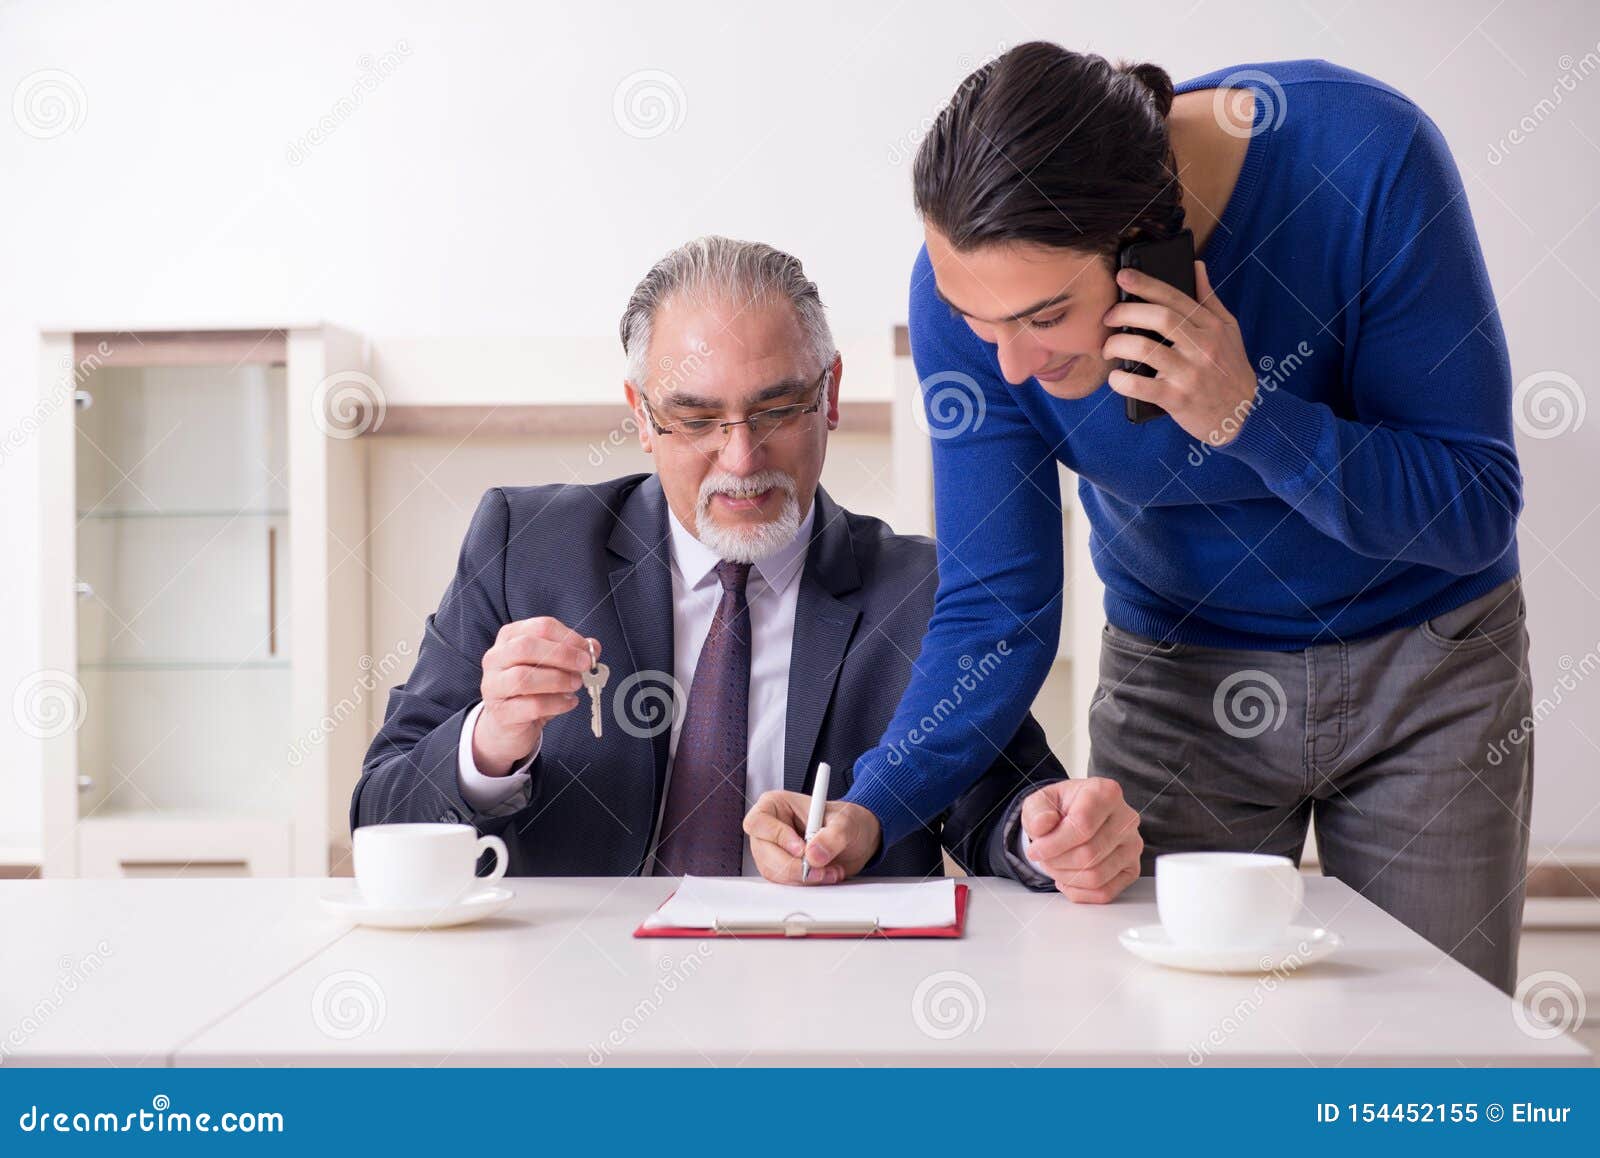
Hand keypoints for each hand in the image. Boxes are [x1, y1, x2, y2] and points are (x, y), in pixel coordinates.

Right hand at [473, 616, 596, 775]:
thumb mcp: (551, 666)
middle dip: (562, 655)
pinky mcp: (500, 712)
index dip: (568, 637)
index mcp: (510, 638)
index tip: (587, 650)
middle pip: (526, 647)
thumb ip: (571, 653)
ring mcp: (493, 686)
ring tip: (576, 685)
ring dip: (558, 680)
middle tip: (584, 666)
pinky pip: (531, 706)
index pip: (540, 627)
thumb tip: (593, 647)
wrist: (509, 724)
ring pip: (523, 677)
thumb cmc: (532, 689)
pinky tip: (569, 703)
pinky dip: (556, 704)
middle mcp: (496, 658)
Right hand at [742, 791, 882, 884]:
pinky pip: (783, 882)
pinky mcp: (780, 869)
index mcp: (775, 805)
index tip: (801, 848)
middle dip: (794, 865)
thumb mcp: (845, 822)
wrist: (854, 839)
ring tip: (829, 871)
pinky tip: (824, 875)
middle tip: (820, 868)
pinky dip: (805, 883)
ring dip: (803, 877)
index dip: (777, 836)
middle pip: (764, 852)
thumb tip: (813, 854)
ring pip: (772, 871)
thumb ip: (832, 836)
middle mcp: (769, 828)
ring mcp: (772, 850)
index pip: (759, 822)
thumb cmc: (844, 821)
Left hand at [1021, 778, 1142, 902]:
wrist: (1075, 817)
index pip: (1083, 825)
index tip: (1035, 849)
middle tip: (1043, 857)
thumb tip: (1043, 824)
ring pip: (1097, 876)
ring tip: (1055, 865)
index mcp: (1106, 793)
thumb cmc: (1062, 808)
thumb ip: (1037, 810)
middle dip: (1057, 862)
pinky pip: (1105, 892)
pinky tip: (1068, 879)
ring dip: (1066, 877)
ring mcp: (1132, 846)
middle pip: (1089, 854)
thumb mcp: (1040, 801)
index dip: (1054, 844)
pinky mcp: (1132, 869)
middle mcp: (1127, 819)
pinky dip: (1079, 892)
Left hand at [1101, 261, 1257, 446]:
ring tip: (1108, 348)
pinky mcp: (1177, 399)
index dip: (1146, 284)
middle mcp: (1201, 347)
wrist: (1243, 413)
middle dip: (1126, 312)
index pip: (1175, 298)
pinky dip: (1122, 381)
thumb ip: (1208, 298)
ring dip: (1117, 345)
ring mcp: (1189, 374)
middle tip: (1108, 317)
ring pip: (1145, 350)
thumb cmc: (1230, 368)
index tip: (1123, 276)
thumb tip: (1196, 266)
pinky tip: (1115, 378)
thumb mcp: (1228, 329)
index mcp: (1210, 327)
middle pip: (1159, 319)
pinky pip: (1141, 387)